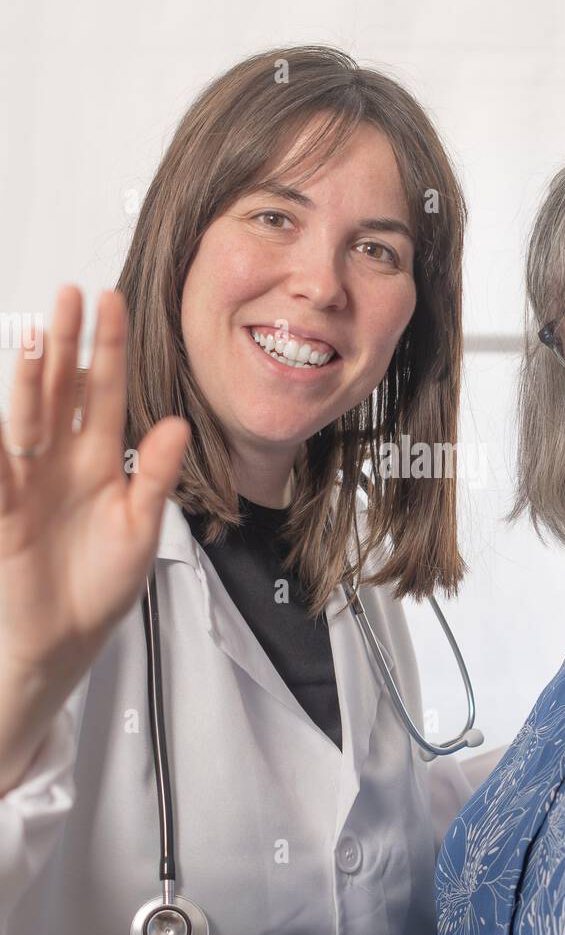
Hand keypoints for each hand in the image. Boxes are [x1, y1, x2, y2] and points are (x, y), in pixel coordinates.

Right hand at [0, 286, 189, 698]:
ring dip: (32, 378)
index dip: (107, 348)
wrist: (66, 638)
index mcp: (100, 459)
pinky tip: (2, 417)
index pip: (102, 391)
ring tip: (39, 337)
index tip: (112, 304)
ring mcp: (29, 480)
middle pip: (61, 389)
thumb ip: (156, 476)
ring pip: (27, 417)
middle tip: (70, 296)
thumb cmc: (102, 584)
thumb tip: (178, 425)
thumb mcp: (142, 527)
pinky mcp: (5, 510)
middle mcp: (61, 459)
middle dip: (66, 343)